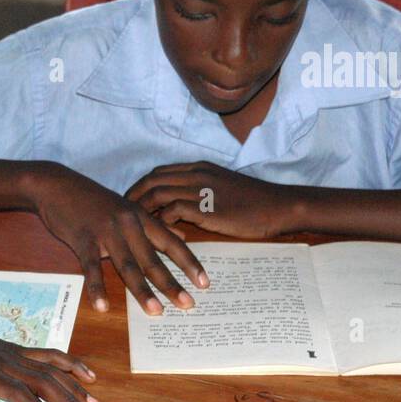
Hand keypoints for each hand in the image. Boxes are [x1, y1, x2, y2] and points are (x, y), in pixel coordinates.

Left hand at [0, 298, 98, 401]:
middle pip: (41, 380)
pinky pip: (50, 356)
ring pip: (50, 368)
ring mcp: (14, 354)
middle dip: (67, 399)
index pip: (14, 390)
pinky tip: (89, 375)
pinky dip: (71, 365)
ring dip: (74, 385)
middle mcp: (3, 360)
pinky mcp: (18, 351)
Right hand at [27, 163, 207, 315]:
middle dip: (171, 283)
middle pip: (153, 258)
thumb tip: (180, 234)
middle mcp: (128, 224)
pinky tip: (102, 307)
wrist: (58, 186)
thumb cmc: (93, 199)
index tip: (205, 284)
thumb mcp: (127, 207)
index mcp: (141, 217)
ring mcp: (105, 232)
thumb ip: (154, 223)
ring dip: (142, 290)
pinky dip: (97, 288)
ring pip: (127, 265)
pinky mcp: (83, 239)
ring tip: (155, 311)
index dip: (189, 263)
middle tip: (188, 305)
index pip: (171, 243)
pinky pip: (91, 268)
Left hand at [126, 161, 298, 239]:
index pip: (158, 172)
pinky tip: (157, 234)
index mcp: (198, 168)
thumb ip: (198, 189)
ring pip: (157, 194)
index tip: (129, 200)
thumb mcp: (221, 187)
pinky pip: (172, 211)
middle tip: (122, 213)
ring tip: (133, 225)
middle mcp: (196, 174)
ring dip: (142, 210)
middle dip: (133, 196)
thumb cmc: (253, 201)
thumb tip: (178, 204)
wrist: (278, 205)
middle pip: (151, 180)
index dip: (140, 185)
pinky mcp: (206, 208)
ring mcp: (200, 189)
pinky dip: (161, 221)